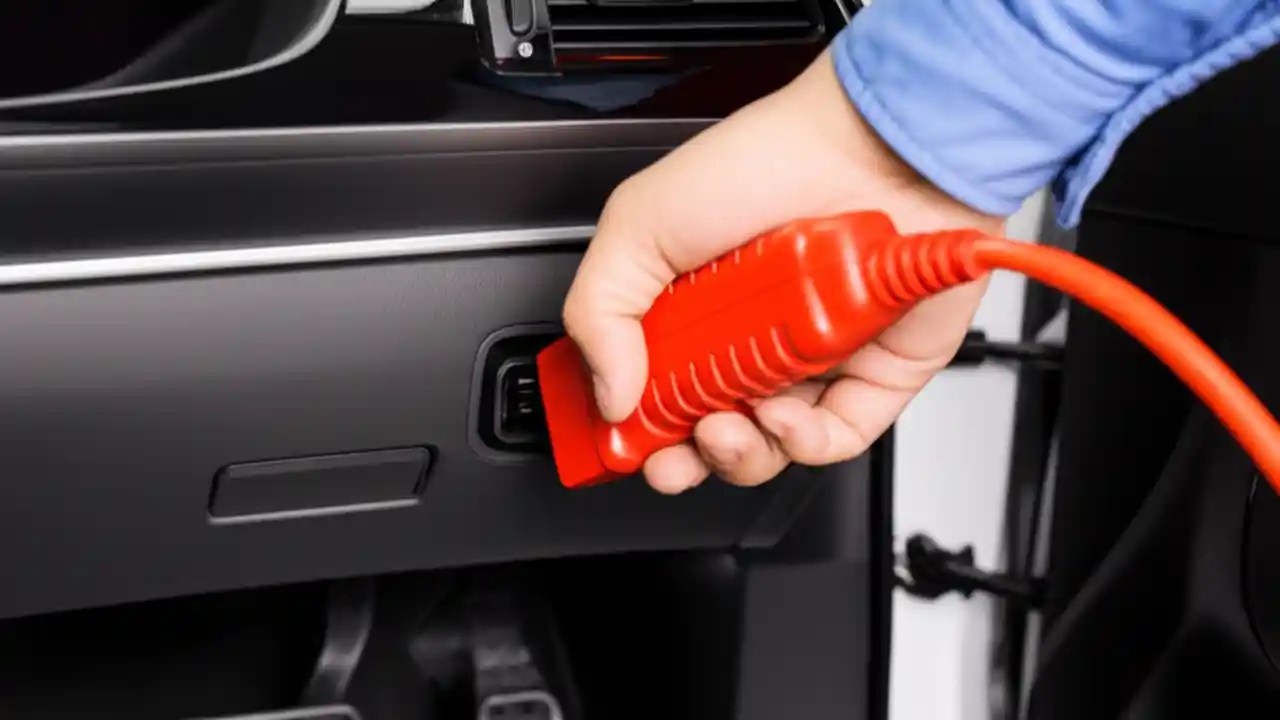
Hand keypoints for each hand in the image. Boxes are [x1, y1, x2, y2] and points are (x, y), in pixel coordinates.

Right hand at [561, 49, 1003, 493]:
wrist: (876, 147)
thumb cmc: (770, 162)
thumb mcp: (642, 223)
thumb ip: (601, 309)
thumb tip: (606, 393)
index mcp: (696, 309)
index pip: (656, 391)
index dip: (636, 429)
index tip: (618, 444)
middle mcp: (754, 338)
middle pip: (709, 432)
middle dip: (685, 460)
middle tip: (670, 454)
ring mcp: (814, 359)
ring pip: (771, 448)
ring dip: (739, 455)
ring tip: (724, 426)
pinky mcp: (875, 373)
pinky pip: (837, 437)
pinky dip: (804, 443)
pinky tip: (782, 415)